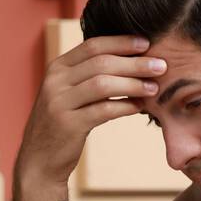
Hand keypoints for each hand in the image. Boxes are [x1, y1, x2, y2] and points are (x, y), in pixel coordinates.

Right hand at [15, 34, 166, 186]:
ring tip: (154, 87)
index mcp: (57, 67)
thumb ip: (91, 75)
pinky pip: (103, 110)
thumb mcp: (71, 92)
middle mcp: (55, 81)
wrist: (39, 158)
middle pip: (101, 63)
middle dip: (135, 63)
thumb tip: (134, 59)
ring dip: (133, 84)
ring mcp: (58, 102)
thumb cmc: (64, 122)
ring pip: (103, 84)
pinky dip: (125, 106)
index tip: (147, 43)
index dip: (121, 42)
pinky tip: (140, 107)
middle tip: (161, 65)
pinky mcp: (67, 124)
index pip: (93, 45)